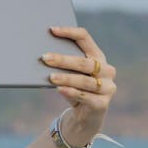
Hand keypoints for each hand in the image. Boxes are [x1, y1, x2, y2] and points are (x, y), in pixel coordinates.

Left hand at [41, 25, 117, 142]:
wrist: (85, 116)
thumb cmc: (74, 89)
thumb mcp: (69, 75)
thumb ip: (62, 65)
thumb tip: (40, 56)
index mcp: (98, 56)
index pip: (85, 38)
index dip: (69, 32)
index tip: (52, 30)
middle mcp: (106, 70)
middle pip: (84, 62)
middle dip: (63, 60)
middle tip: (44, 58)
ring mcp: (107, 87)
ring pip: (85, 80)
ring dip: (66, 78)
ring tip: (50, 77)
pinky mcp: (102, 104)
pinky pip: (85, 97)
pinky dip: (71, 92)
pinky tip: (59, 89)